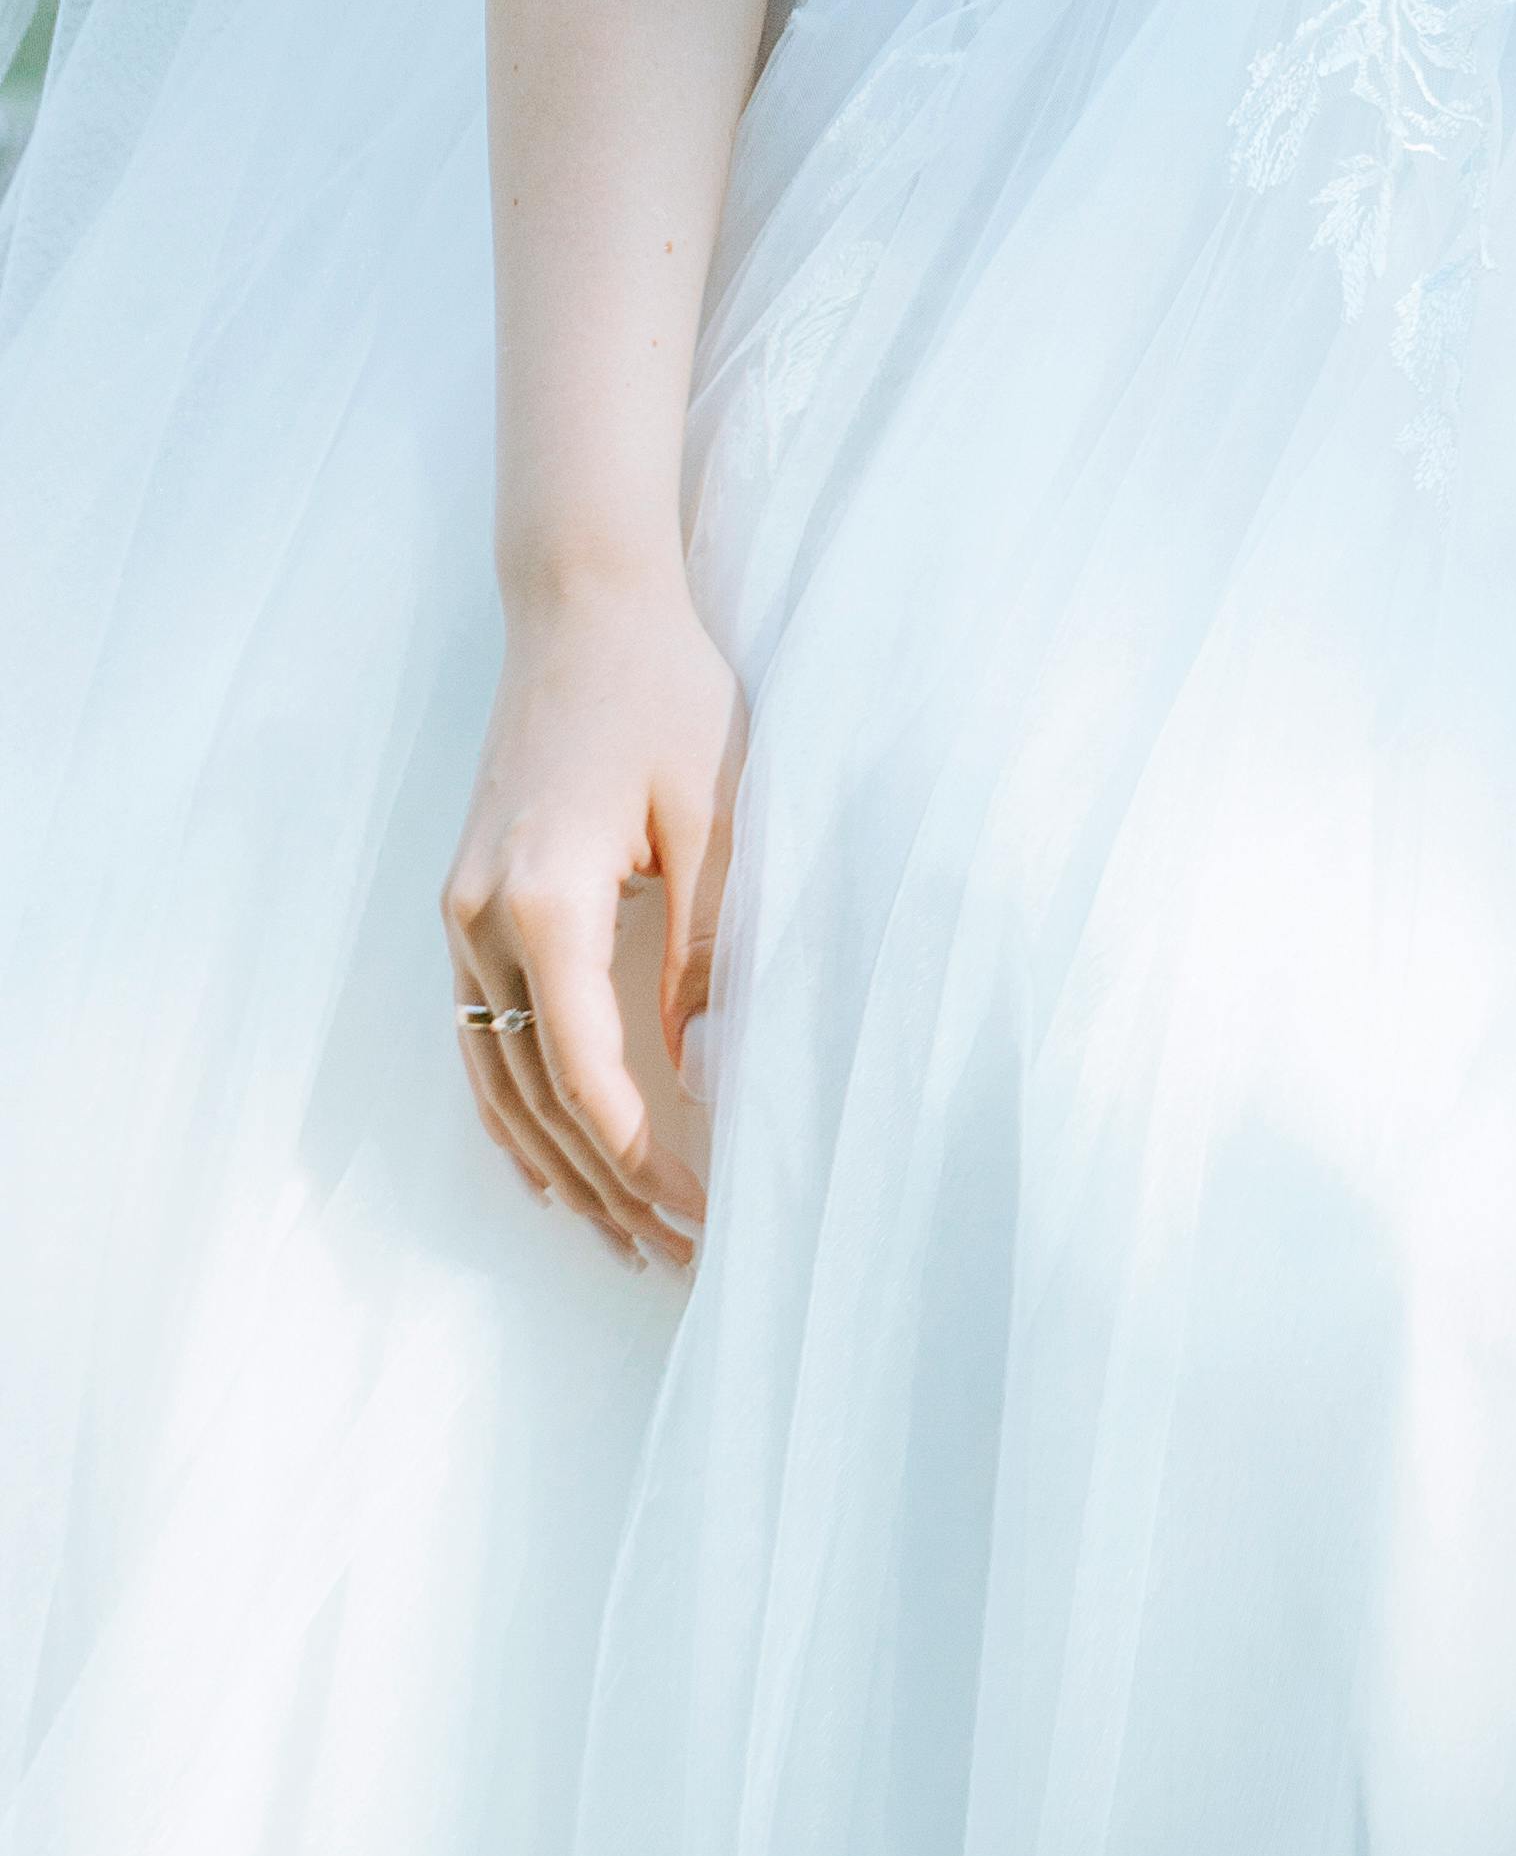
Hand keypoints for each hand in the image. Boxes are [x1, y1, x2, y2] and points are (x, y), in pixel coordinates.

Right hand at [442, 571, 742, 1264]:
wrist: (583, 605)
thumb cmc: (665, 694)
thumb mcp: (715, 813)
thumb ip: (704, 942)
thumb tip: (705, 1064)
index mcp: (545, 899)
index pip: (582, 1068)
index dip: (636, 1153)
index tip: (691, 1211)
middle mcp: (482, 919)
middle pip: (533, 1093)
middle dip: (604, 1182)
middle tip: (671, 1250)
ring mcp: (461, 914)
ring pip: (493, 1077)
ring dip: (554, 1162)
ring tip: (617, 1237)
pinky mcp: (466, 902)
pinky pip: (476, 1035)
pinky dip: (509, 1108)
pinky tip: (548, 1162)